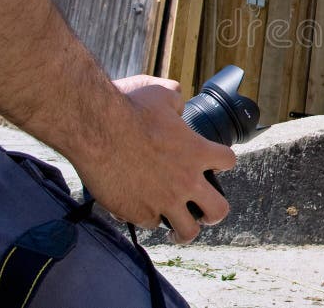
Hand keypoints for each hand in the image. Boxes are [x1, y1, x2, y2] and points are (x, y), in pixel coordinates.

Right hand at [75, 75, 236, 243]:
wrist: (95, 128)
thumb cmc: (129, 107)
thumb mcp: (160, 93)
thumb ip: (174, 98)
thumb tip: (177, 100)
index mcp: (197, 151)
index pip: (228, 161)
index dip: (223, 161)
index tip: (214, 163)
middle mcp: (186, 180)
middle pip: (218, 210)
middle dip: (214, 213)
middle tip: (206, 211)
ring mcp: (164, 200)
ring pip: (187, 231)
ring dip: (185, 230)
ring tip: (178, 229)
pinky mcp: (138, 212)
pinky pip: (151, 224)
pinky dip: (148, 219)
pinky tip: (141, 211)